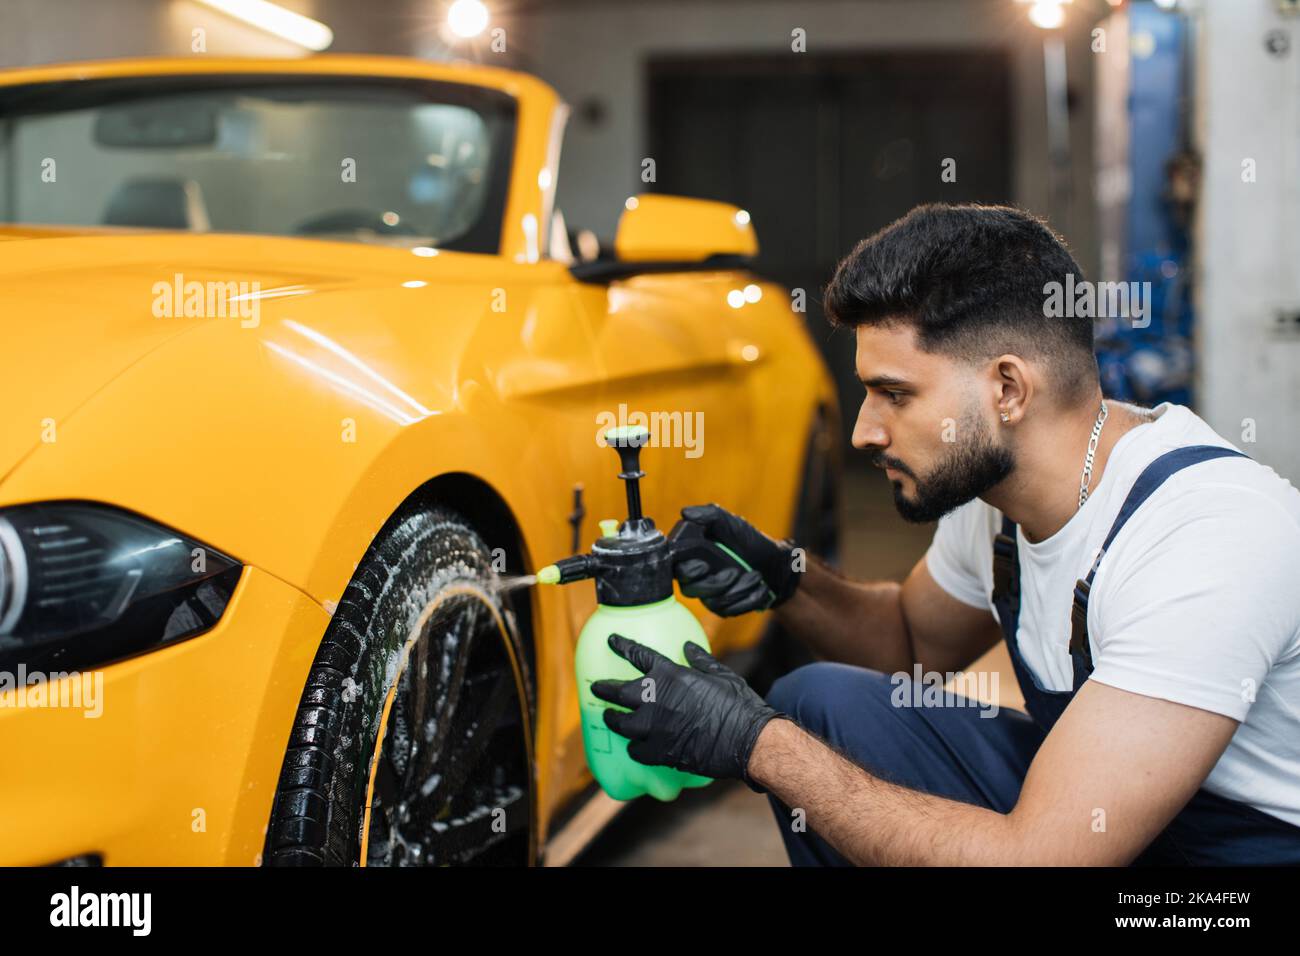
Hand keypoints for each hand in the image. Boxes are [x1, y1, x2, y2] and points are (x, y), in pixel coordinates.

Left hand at [590, 633, 786, 788]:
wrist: (747, 740)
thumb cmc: (738, 704)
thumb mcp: (721, 674)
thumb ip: (700, 660)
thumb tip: (688, 647)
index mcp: (671, 675)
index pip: (639, 655)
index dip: (622, 646)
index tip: (611, 640)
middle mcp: (656, 699)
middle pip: (619, 692)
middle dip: (604, 688)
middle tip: (596, 687)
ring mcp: (656, 727)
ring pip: (622, 724)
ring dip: (613, 719)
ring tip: (609, 717)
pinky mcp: (660, 752)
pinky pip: (637, 750)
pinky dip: (634, 747)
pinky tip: (633, 746)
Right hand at [673, 503, 802, 615]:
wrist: (777, 564)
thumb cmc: (752, 542)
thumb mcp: (733, 523)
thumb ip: (709, 515)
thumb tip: (686, 512)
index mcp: (693, 555)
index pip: (675, 567)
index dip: (687, 570)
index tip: (705, 566)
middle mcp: (696, 576)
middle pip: (690, 589)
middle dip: (717, 583)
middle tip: (736, 572)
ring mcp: (709, 594)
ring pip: (713, 602)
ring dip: (740, 589)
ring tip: (756, 576)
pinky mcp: (724, 608)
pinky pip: (729, 610)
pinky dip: (749, 598)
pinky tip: (760, 587)